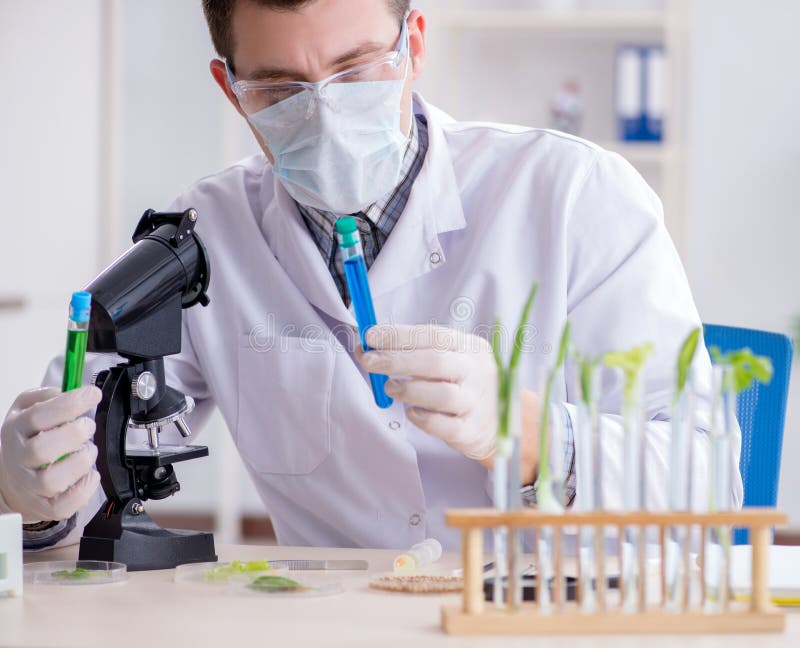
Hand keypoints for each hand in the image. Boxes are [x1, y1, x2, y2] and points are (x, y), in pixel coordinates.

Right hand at [0, 386, 101, 522]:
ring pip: (51, 480)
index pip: (39, 416)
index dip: (70, 404)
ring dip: (80, 462)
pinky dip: (82, 491)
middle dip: (74, 434)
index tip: (92, 394)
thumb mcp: (28, 409)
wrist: (12, 479)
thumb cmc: (28, 439)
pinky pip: (62, 506)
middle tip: (88, 426)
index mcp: (17, 429)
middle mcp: (21, 457)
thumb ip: (47, 396)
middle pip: (42, 450)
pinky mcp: (43, 505)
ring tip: (88, 451)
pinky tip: (90, 475)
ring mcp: (30, 485)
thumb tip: (68, 392)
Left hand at [357, 324, 497, 460]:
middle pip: (436, 361)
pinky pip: (444, 426)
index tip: (371, 335)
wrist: (501, 422)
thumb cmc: (464, 385)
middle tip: (369, 361)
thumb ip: (412, 353)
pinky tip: (412, 412)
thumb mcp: (448, 360)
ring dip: (409, 389)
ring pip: (441, 394)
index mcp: (471, 348)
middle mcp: (478, 372)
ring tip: (390, 388)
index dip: (399, 335)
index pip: (433, 335)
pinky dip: (423, 418)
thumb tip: (366, 347)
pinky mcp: (472, 431)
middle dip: (397, 360)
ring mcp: (477, 402)